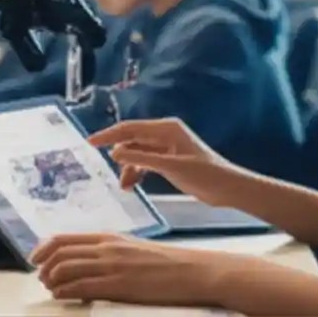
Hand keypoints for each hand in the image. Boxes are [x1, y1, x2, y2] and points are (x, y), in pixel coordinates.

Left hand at [31, 233, 239, 306]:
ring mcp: (111, 266)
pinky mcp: (118, 285)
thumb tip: (87, 260)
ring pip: (66, 269)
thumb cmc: (165, 263)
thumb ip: (109, 252)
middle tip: (41, 278)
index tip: (34, 259)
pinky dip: (65, 292)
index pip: (64, 239)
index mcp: (109, 238)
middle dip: (44, 267)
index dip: (43, 249)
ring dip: (51, 280)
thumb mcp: (133, 249)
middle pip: (60, 253)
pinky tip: (61, 297)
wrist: (191, 270)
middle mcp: (106, 248)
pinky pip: (81, 287)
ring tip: (51, 288)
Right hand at [88, 119, 244, 206]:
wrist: (228, 188)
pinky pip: (145, 162)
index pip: (131, 128)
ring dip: (128, 167)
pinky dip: (137, 171)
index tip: (90, 142)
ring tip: (125, 186)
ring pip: (137, 153)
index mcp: (167, 128)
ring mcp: (166, 147)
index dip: (109, 134)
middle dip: (118, 153)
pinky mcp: (168, 160)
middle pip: (132, 139)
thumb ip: (143, 159)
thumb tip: (115, 152)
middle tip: (100, 167)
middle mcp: (164, 133)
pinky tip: (132, 185)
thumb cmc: (205, 175)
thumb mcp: (171, 167)